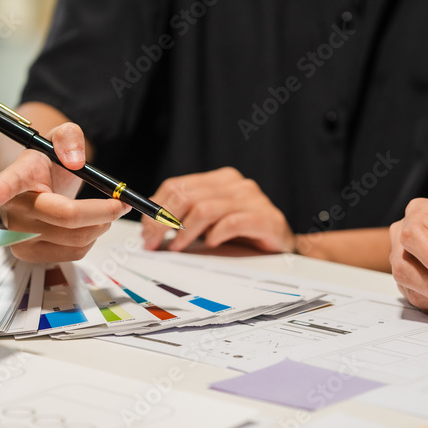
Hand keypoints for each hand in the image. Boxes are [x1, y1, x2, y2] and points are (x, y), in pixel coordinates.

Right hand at [0, 122, 127, 262]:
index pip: (7, 183)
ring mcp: (19, 237)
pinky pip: (75, 253)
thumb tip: (75, 160)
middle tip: (121, 203)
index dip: (1, 190)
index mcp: (16, 177)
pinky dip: (92, 239)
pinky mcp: (31, 256)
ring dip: (101, 226)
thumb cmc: (48, 166)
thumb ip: (69, 137)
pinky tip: (89, 225)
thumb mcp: (59, 140)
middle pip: (66, 218)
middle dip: (103, 211)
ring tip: (104, 212)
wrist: (38, 190)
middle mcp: (13, 210)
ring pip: (75, 240)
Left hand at [141, 167, 294, 252]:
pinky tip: (211, 244)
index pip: (177, 185)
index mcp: (219, 180)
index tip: (145, 230)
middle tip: (154, 242)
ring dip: (185, 231)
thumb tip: (149, 225)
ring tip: (178, 247)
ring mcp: (252, 199)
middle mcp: (235, 184)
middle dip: (163, 222)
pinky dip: (215, 235)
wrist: (282, 245)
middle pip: (187, 196)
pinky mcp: (266, 219)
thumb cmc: (244, 234)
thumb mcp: (208, 222)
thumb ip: (184, 217)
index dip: (155, 208)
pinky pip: (232, 223)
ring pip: (205, 209)